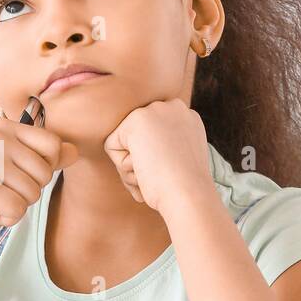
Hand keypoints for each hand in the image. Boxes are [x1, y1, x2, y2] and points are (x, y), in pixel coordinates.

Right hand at [0, 118, 79, 242]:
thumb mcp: (5, 165)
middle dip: (28, 192)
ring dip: (16, 207)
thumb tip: (75, 151)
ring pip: (33, 194)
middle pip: (45, 173)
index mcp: (2, 126)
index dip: (43, 169)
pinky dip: (6, 219)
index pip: (53, 145)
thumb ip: (40, 156)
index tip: (16, 175)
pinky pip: (18, 210)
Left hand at [102, 98, 212, 215]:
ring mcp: (154, 110)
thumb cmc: (184, 189)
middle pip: (135, 137)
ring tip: (156, 173)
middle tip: (161, 175)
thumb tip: (137, 151)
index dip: (154, 160)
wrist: (189, 194)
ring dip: (132, 167)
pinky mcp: (135, 120)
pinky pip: (111, 146)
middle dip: (141, 162)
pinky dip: (122, 166)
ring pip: (123, 143)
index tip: (169, 173)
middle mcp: (172, 107)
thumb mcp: (179, 161)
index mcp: (186, 117)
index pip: (150, 137)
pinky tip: (145, 168)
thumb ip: (163, 147)